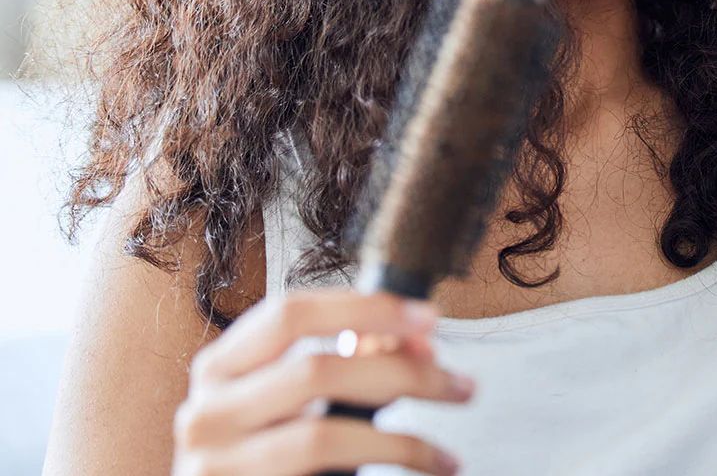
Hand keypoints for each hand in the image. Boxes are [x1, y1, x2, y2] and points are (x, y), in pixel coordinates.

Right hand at [172, 289, 471, 475]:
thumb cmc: (266, 457)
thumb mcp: (292, 404)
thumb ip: (343, 367)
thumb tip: (417, 344)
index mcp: (219, 366)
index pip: (290, 313)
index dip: (363, 308)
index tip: (427, 318)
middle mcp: (206, 412)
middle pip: (316, 369)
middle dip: (401, 372)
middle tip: (459, 384)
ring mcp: (214, 465)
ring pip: (324, 434)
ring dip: (404, 438)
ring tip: (447, 450)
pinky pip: (327, 475)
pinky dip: (387, 465)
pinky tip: (424, 465)